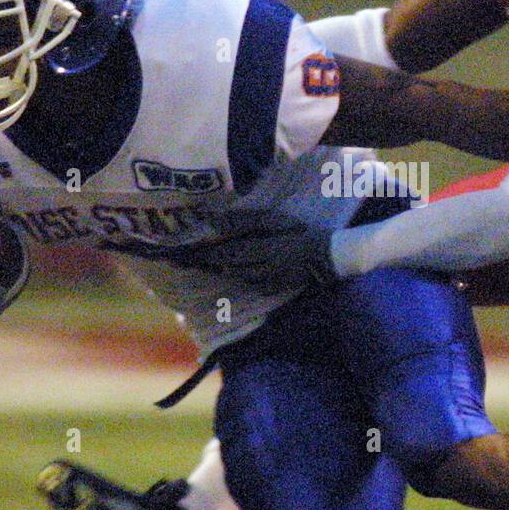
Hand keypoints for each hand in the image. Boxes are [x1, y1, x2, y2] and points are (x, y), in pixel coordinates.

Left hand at [157, 208, 336, 292]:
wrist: (326, 256)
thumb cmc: (299, 232)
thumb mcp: (272, 221)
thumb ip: (243, 221)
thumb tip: (214, 222)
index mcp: (254, 250)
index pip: (220, 253)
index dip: (201, 253)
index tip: (182, 252)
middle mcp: (255, 270)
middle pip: (225, 267)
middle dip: (208, 261)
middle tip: (188, 258)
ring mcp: (264, 281)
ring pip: (236, 276)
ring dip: (225, 268)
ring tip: (211, 261)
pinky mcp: (272, 288)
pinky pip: (251, 282)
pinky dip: (243, 275)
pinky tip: (242, 268)